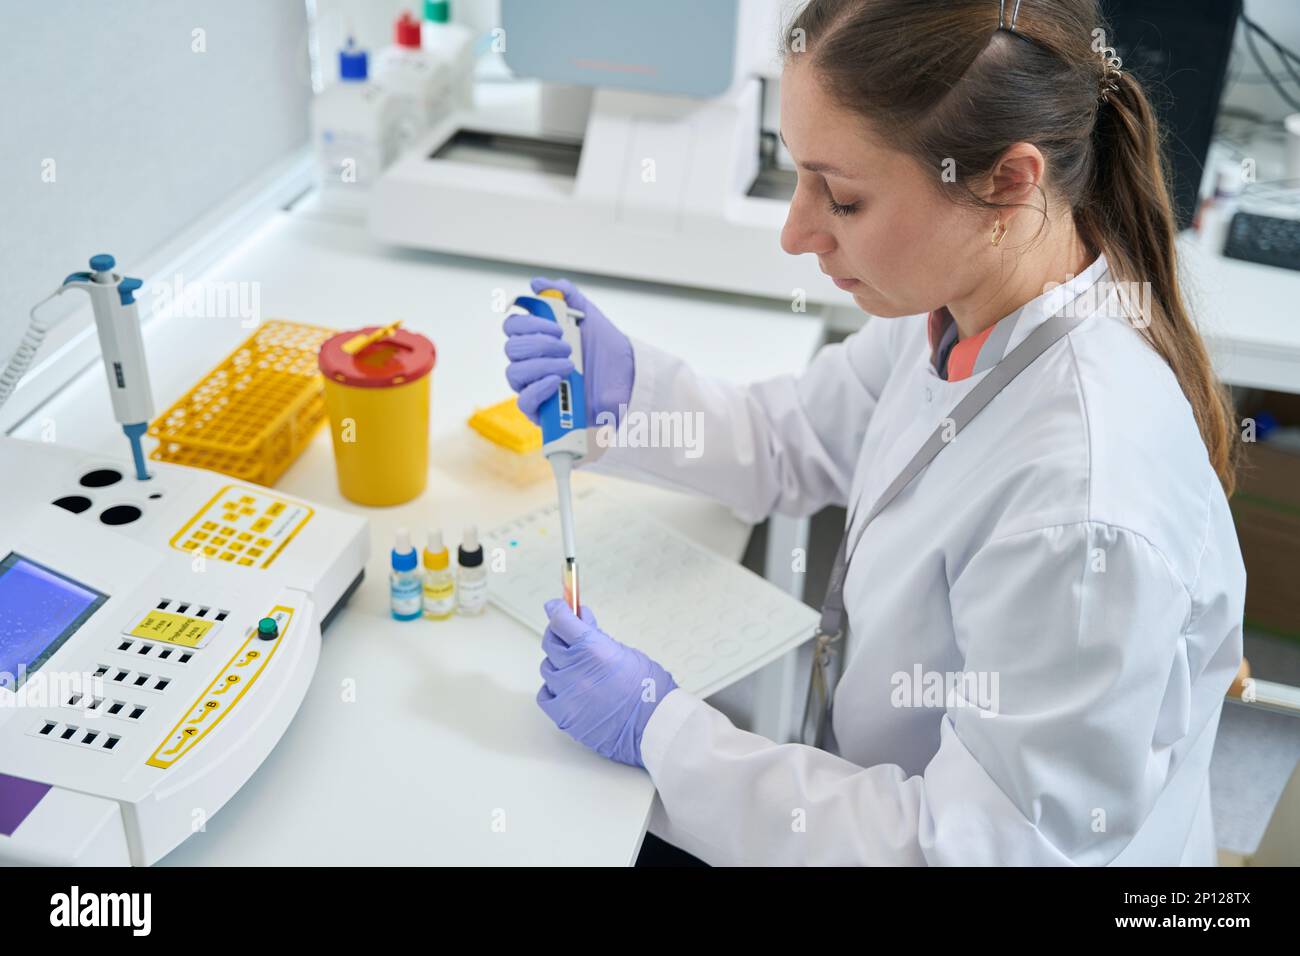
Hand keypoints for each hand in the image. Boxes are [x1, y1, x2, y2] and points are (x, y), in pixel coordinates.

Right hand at [502, 278, 634, 426]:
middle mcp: (531, 362)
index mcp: (536, 339)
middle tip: (567, 345)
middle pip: (511, 349)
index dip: (528, 323)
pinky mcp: (543, 411)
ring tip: (570, 364)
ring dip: (541, 364)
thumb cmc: (605, 349)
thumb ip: (565, 294)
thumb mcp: (587, 314)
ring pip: (515, 373)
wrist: (627, 377)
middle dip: (539, 344)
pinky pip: (525, 402)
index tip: (557, 326)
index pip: (513, 327)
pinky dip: (538, 388)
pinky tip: (557, 380)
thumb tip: (537, 283)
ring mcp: (535, 387)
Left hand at [536, 599, 677, 767]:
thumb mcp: (627, 654)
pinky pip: (546, 695)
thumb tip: (582, 622)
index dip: (557, 610)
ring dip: (558, 663)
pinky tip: (566, 687)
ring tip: (576, 667)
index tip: (556, 606)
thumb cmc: (651, 693)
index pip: (562, 621)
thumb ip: (599, 639)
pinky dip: (553, 688)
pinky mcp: (565, 716)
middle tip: (567, 633)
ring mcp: (567, 695)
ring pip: (548, 669)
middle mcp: (575, 671)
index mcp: (593, 650)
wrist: (656, 728)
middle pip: (551, 643)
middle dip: (558, 634)